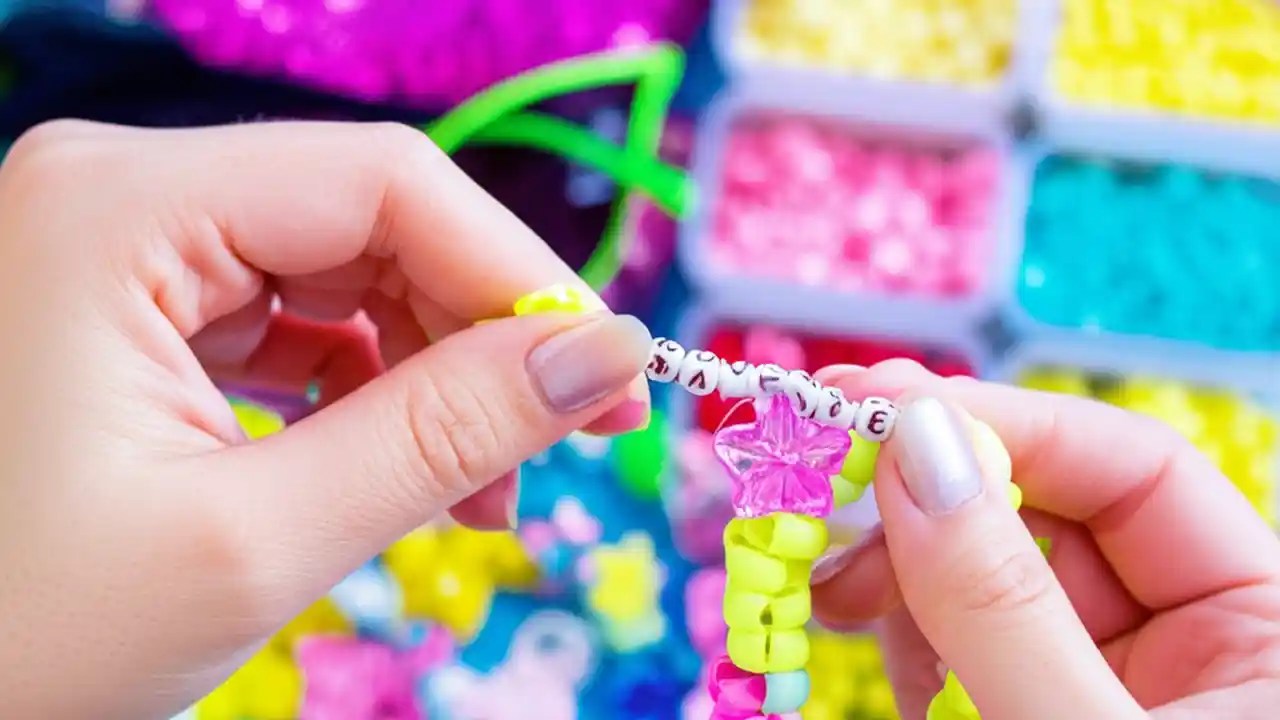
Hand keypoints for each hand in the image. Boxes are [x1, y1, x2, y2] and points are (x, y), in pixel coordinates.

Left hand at [0, 121, 651, 718]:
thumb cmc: (20, 637)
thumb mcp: (255, 541)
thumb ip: (444, 435)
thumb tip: (606, 356)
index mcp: (116, 209)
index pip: (384, 183)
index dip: (518, 275)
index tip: (609, 377)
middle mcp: (117, 197)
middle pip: (371, 224)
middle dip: (481, 338)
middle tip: (569, 443)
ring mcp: (122, 252)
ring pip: (346, 277)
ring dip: (435, 378)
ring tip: (486, 492)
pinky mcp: (135, 314)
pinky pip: (296, 326)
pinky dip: (372, 397)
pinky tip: (410, 471)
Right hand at [810, 361, 1279, 719]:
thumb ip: (1002, 601)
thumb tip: (916, 441)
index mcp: (1261, 625)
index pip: (1136, 468)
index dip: (1005, 422)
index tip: (878, 408)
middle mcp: (1192, 640)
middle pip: (1046, 513)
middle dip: (927, 503)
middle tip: (824, 493)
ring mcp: (1112, 680)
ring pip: (992, 576)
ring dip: (902, 576)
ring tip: (831, 601)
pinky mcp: (1044, 708)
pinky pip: (971, 641)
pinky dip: (915, 641)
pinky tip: (890, 668)